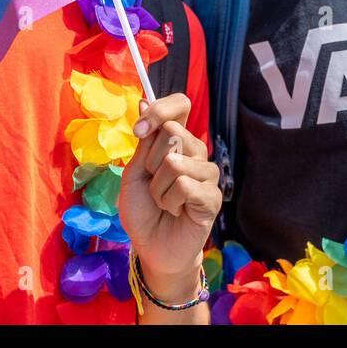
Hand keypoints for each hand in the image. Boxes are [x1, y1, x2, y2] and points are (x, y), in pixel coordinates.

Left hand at [118, 92, 221, 299]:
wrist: (151, 246)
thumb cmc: (142, 210)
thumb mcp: (134, 172)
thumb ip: (144, 141)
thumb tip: (144, 101)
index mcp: (176, 140)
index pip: (180, 104)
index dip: (160, 109)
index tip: (139, 130)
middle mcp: (195, 151)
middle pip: (172, 131)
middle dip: (150, 162)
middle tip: (153, 183)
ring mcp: (206, 173)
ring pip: (175, 162)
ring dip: (158, 187)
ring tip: (163, 202)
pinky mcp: (212, 196)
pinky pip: (184, 185)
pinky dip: (169, 201)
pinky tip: (175, 211)